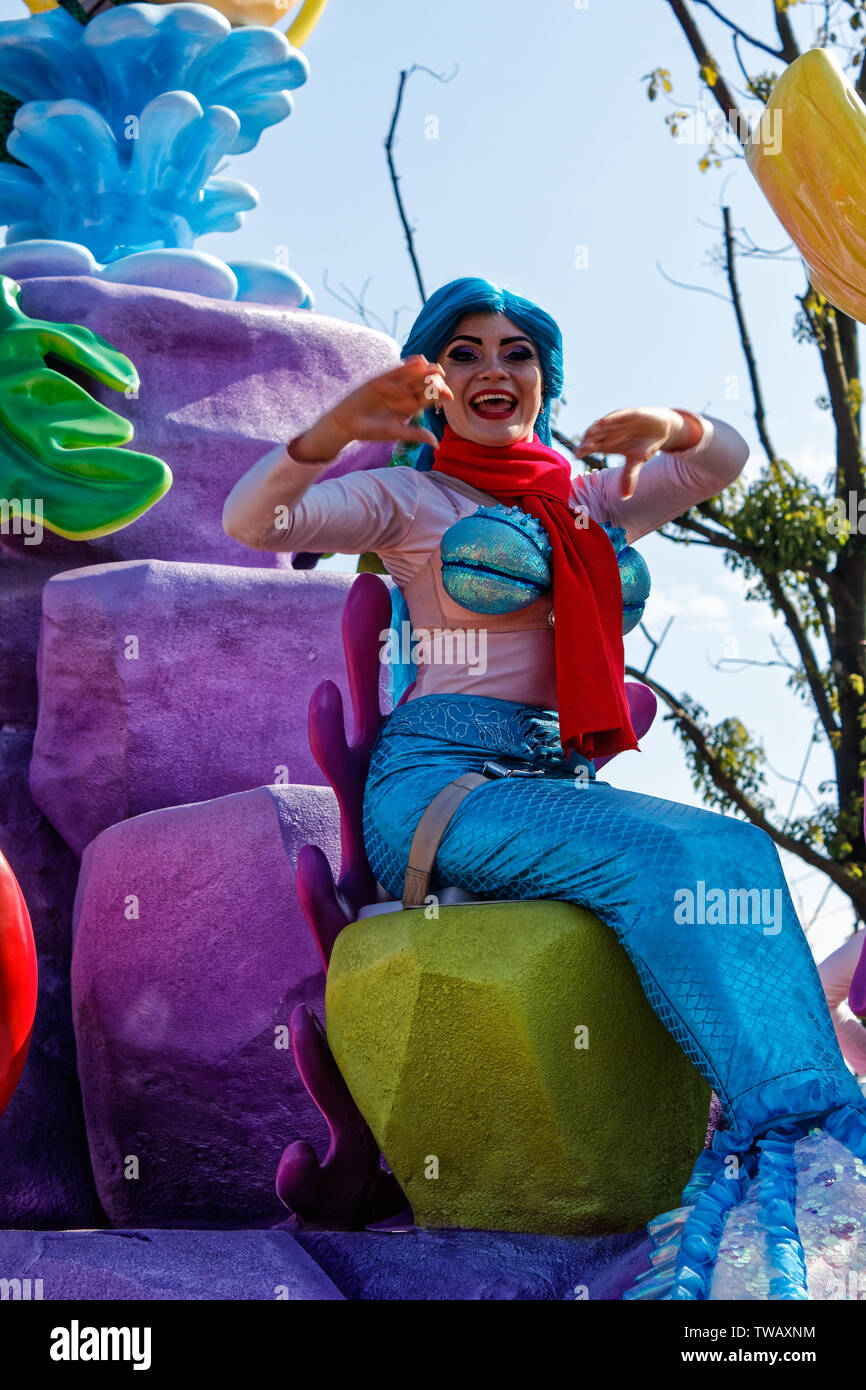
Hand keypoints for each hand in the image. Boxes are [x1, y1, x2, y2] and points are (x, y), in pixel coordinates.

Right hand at [289, 357, 453, 462]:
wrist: (348, 422)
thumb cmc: (371, 430)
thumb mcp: (396, 432)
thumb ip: (415, 434)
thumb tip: (437, 444)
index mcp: (412, 407)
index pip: (430, 398)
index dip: (440, 395)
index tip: (449, 395)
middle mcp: (406, 394)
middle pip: (425, 384)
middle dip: (435, 381)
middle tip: (441, 378)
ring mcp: (395, 385)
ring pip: (415, 375)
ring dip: (425, 370)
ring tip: (434, 368)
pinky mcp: (384, 377)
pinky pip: (399, 369)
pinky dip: (408, 364)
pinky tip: (418, 360)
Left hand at [575, 407, 702, 498]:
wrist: (662, 429)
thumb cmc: (645, 445)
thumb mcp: (637, 461)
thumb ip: (629, 476)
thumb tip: (625, 497)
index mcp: (608, 444)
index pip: (591, 447)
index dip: (583, 450)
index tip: (577, 455)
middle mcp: (609, 432)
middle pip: (593, 436)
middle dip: (587, 441)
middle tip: (581, 449)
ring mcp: (617, 422)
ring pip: (602, 425)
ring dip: (595, 429)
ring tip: (589, 435)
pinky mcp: (627, 414)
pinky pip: (616, 416)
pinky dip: (610, 419)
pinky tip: (603, 422)